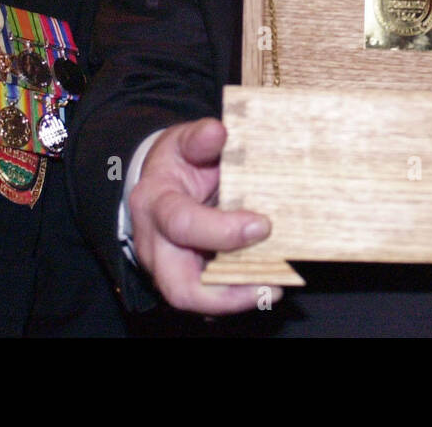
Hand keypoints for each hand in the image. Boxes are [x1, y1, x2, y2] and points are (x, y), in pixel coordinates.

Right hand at [129, 118, 280, 313]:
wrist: (161, 181)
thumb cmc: (177, 162)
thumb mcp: (183, 141)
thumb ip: (199, 138)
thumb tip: (217, 131)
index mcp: (155, 203)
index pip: (182, 224)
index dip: (223, 230)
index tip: (263, 224)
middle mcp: (156, 245)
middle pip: (181, 288)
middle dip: (227, 293)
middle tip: (270, 282)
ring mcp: (168, 268)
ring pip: (197, 300)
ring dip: (239, 298)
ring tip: (275, 286)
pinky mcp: (186, 278)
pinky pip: (210, 297)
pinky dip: (239, 294)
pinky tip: (268, 283)